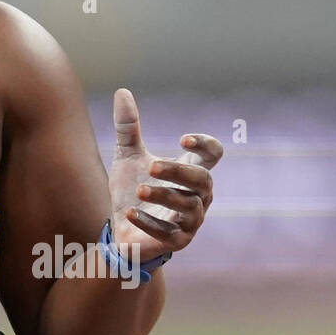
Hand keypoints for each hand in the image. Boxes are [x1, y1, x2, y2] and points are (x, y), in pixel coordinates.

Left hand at [108, 88, 222, 260]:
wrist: (121, 226)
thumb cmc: (133, 189)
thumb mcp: (128, 156)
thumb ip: (128, 128)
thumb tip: (122, 92)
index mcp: (190, 172)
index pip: (213, 155)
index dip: (205, 145)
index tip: (182, 138)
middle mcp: (197, 196)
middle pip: (203, 181)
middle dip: (179, 172)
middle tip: (152, 165)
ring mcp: (190, 221)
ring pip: (189, 207)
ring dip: (164, 196)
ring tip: (139, 189)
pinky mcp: (176, 242)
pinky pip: (169, 233)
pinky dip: (149, 222)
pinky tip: (129, 212)